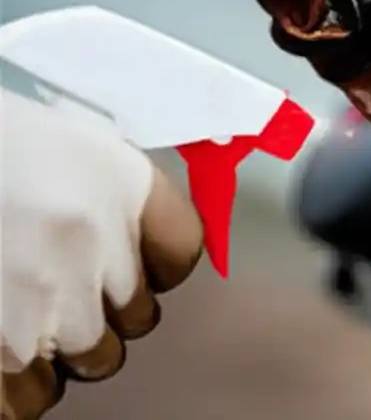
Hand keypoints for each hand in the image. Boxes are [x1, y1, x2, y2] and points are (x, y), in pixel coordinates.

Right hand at [1, 91, 203, 419]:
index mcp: (115, 179)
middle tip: (44, 283)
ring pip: (92, 360)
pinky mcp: (4, 349)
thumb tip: (138, 256)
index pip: (182, 249)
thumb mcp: (58, 146)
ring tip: (12, 311)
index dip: (153, 265)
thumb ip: (106, 199)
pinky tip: (1, 347)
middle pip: (136, 316)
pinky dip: (15, 386)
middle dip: (96, 310)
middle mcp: (91, 237)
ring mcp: (44, 295)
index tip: (132, 266)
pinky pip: (32, 398)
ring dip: (56, 350)